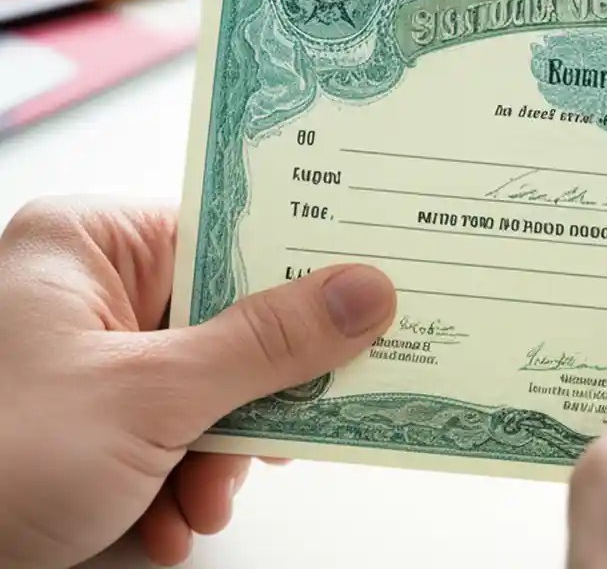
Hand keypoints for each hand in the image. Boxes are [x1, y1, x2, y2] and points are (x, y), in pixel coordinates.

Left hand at [0, 199, 395, 567]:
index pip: (229, 232)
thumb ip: (267, 345)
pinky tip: (163, 521)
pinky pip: (175, 435)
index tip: (371, 299)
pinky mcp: (90, 424)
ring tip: (197, 501)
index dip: (303, 271)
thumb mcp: (146, 397)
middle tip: (295, 425)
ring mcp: (89, 362)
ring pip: (211, 389)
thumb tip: (366, 293)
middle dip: (254, 397)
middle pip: (230, 318)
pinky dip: (181, 486)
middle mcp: (91, 292)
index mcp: (91, 245)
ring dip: (218, 459)